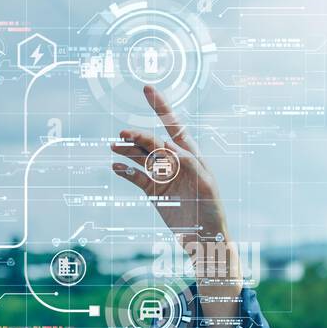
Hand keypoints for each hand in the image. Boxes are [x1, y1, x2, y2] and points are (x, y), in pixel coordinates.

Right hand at [111, 85, 240, 292]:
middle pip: (152, 142)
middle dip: (138, 136)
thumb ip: (189, 165)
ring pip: (141, 158)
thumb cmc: (212, 211)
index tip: (146, 88)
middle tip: (122, 135)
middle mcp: (175, 162)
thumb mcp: (206, 186)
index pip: (173, 126)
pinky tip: (116, 167)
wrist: (205, 239)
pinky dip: (125, 171)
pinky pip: (136, 178)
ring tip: (114, 148)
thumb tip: (171, 149)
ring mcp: (163, 176)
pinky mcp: (154, 192)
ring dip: (128, 151)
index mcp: (190, 155)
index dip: (160, 107)